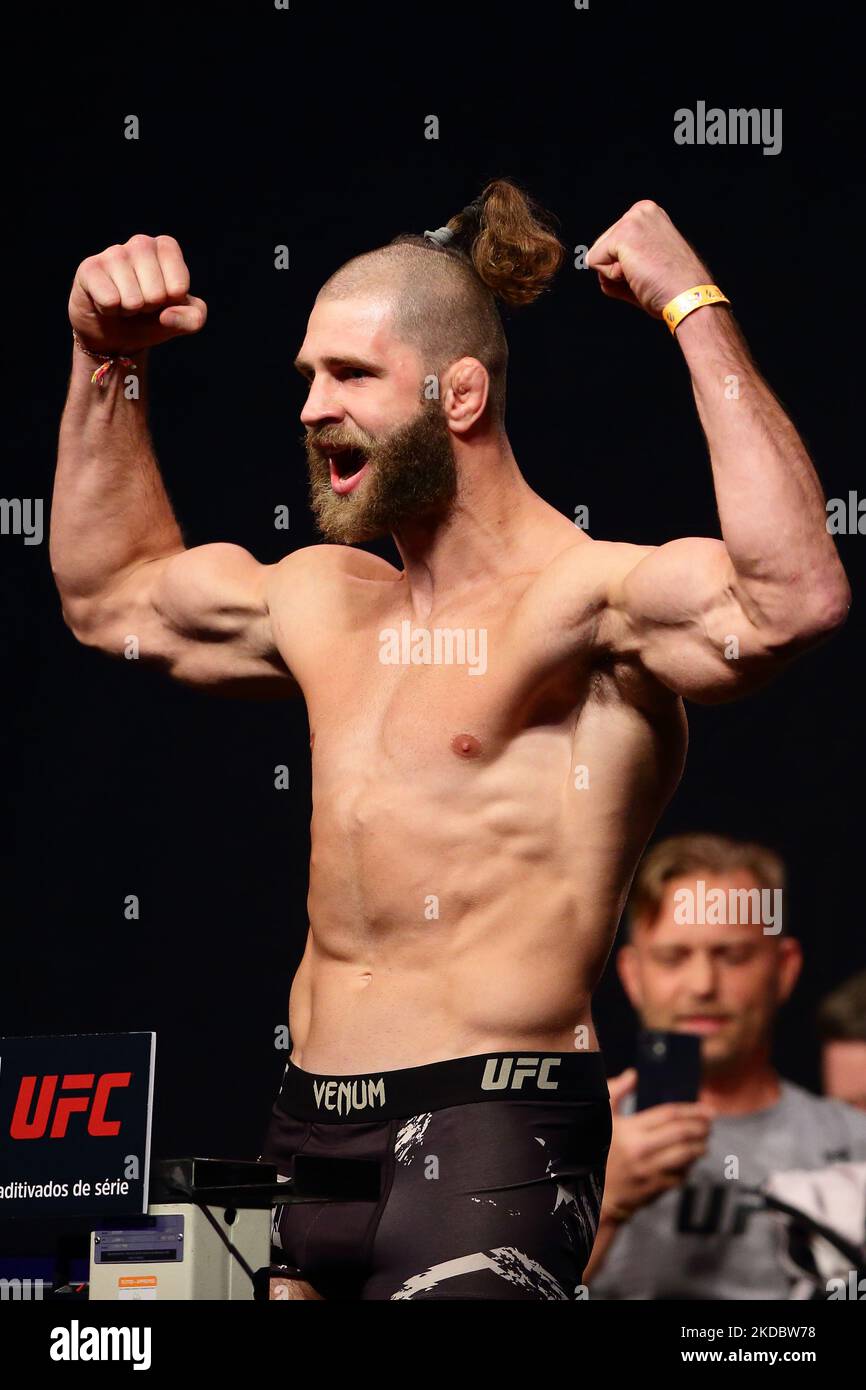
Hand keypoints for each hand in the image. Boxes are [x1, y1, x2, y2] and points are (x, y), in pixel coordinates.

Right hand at [68, 234, 206, 354]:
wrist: (116, 334)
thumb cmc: (152, 319)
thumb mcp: (184, 321)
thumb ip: (194, 318)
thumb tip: (165, 315)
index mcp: (166, 248)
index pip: (179, 286)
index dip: (171, 303)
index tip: (163, 299)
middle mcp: (141, 243)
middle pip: (156, 293)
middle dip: (149, 308)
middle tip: (141, 304)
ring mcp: (114, 253)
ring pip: (133, 299)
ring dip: (129, 311)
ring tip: (124, 303)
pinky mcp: (89, 267)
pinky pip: (110, 300)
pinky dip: (110, 311)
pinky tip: (106, 303)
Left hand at [586, 201, 710, 317]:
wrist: (688, 297)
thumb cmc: (671, 288)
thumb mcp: (644, 267)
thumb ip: (617, 261)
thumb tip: (589, 261)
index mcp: (648, 214)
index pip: (612, 243)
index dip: (624, 267)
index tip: (652, 269)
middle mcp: (641, 210)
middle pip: (601, 247)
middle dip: (616, 270)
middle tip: (648, 275)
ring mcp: (632, 220)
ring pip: (596, 255)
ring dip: (614, 275)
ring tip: (644, 275)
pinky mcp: (623, 235)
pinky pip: (593, 263)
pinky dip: (611, 278)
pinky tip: (637, 276)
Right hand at [601, 1068, 712, 1219]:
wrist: (591, 1191)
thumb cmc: (594, 1148)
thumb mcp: (601, 1117)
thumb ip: (616, 1091)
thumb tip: (634, 1075)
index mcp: (630, 1130)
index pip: (668, 1115)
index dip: (691, 1110)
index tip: (706, 1109)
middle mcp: (642, 1150)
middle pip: (681, 1135)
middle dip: (700, 1127)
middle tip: (710, 1124)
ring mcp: (649, 1172)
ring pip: (685, 1156)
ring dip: (700, 1147)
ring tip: (705, 1140)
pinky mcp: (653, 1189)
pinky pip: (679, 1176)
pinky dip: (689, 1166)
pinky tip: (691, 1159)